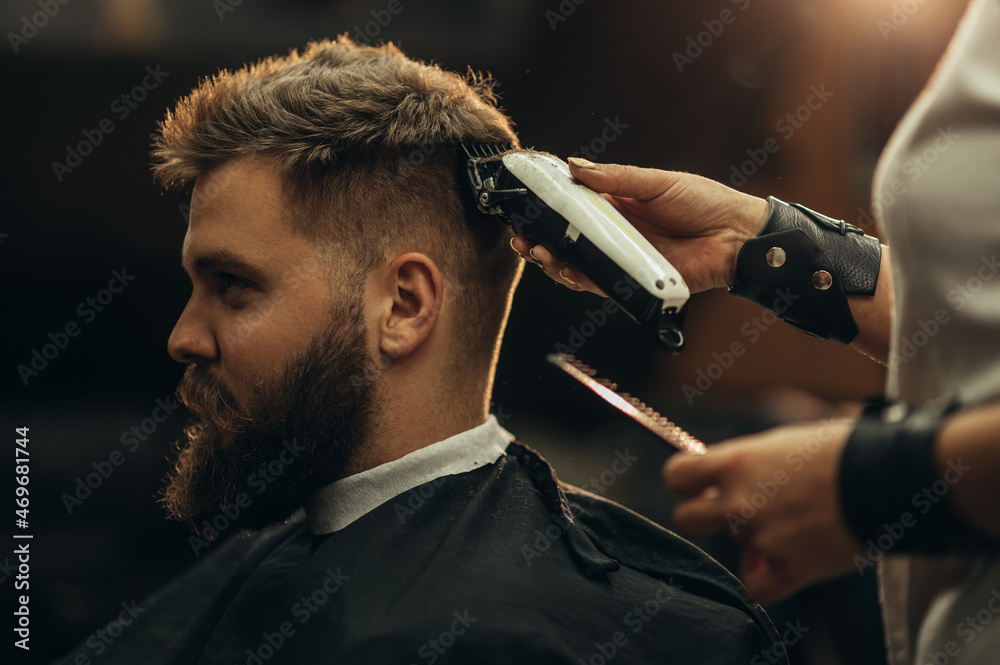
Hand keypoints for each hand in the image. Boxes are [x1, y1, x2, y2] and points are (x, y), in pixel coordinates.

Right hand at [511, 158, 768, 295]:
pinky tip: (565, 270)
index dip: (545, 208)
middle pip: (566, 240)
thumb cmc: (705, 202)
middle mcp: (614, 234)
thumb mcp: (657, 182)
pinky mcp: (632, 283)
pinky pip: (598, 284)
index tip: (523, 205)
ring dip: (552, 260)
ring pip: (576, 264)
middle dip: (538, 239)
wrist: (737, 236)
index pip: (571, 207)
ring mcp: (621, 259)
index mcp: (616, 204)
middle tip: (521, 236)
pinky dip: (579, 279)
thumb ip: (616, 178)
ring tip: (537, 252)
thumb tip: (575, 166)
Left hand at [662, 419, 865, 604]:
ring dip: (753, 542)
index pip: (677, 475)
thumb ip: (746, 460)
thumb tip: (725, 470)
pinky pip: (757, 587)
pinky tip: (789, 561)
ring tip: (791, 526)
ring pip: (735, 549)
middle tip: (738, 511)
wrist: (887, 477)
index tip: (701, 483)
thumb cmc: (842, 450)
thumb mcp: (783, 441)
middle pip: (688, 519)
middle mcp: (740, 500)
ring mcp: (762, 537)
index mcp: (737, 462)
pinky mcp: (789, 569)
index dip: (688, 481)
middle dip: (707, 516)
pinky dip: (770, 579)